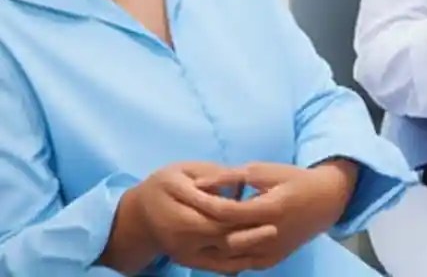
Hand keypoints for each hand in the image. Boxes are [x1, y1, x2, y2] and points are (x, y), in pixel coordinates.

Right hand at [115, 162, 275, 273]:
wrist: (140, 214)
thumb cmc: (165, 184)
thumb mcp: (184, 170)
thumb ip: (212, 175)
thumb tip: (239, 182)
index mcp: (179, 210)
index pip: (215, 215)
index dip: (241, 213)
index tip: (266, 208)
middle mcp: (179, 237)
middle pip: (221, 238)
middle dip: (249, 235)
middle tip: (275, 228)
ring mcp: (183, 253)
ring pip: (220, 257)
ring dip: (246, 251)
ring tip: (270, 241)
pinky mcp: (188, 261)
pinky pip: (215, 266)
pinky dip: (236, 262)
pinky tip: (256, 253)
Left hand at [198, 160, 358, 270]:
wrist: (326, 202)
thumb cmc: (294, 180)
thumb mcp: (266, 170)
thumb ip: (232, 176)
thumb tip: (199, 184)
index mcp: (272, 208)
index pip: (228, 212)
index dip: (206, 205)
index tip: (192, 198)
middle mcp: (272, 235)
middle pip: (226, 238)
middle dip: (206, 228)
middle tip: (192, 216)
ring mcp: (272, 251)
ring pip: (230, 255)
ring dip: (214, 244)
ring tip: (201, 230)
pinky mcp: (272, 260)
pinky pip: (241, 263)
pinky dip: (227, 255)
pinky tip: (218, 242)